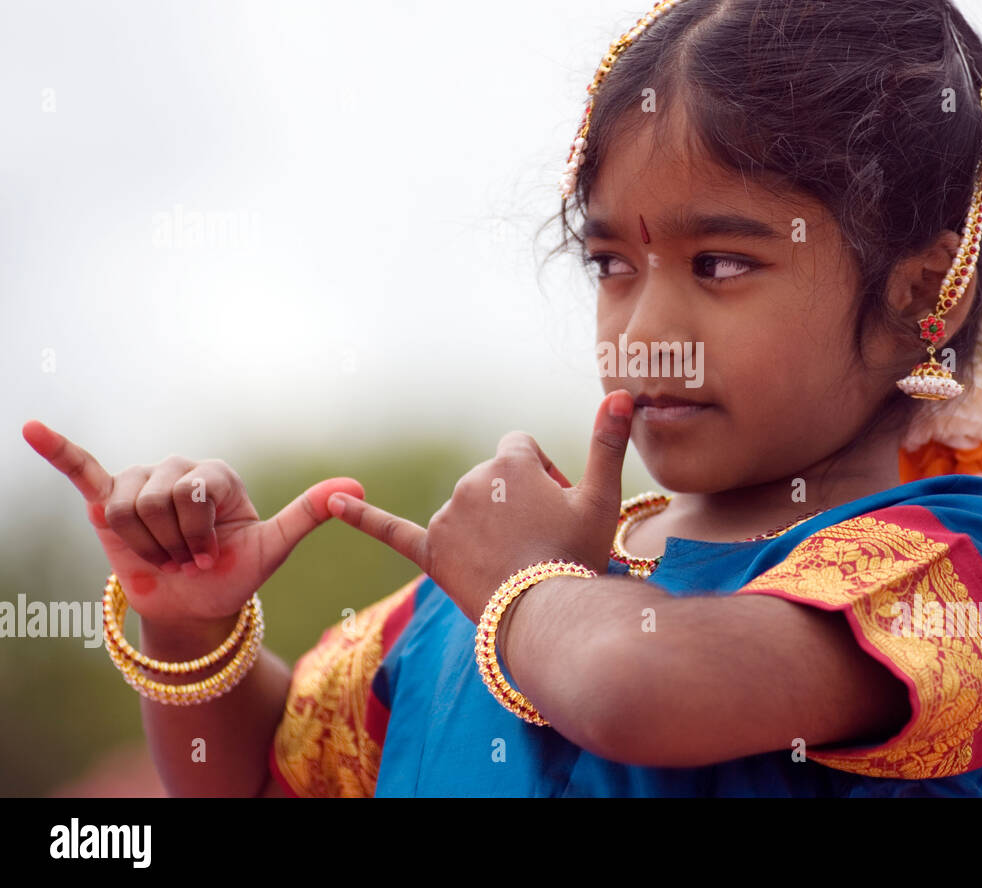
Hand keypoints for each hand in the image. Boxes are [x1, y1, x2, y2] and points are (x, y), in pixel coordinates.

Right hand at [22, 419, 363, 624]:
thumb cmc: (234, 573)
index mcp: (216, 475)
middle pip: (158, 500)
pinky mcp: (106, 500)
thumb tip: (358, 486)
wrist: (193, 604)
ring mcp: (140, 482)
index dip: (198, 535)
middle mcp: (178, 469)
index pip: (194, 494)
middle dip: (172, 542)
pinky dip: (57, 450)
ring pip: (125, 509)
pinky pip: (82, 470)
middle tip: (184, 557)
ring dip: (144, 546)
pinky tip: (33, 429)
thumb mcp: (273, 547)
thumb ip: (309, 513)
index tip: (209, 554)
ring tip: (162, 554)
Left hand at [326, 390, 633, 620]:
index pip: (522, 450)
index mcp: (509, 462)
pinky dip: (361, 518)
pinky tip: (331, 506)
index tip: (560, 506)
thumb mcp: (601, 497)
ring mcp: (447, 517)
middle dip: (516, 502)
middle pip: (494, 478)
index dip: (544, 475)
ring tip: (516, 561)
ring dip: (487, 524)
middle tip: (544, 541)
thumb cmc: (579, 553)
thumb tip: (622, 395)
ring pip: (467, 508)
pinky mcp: (431, 553)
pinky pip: (392, 531)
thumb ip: (607, 442)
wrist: (547, 614)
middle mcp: (471, 481)